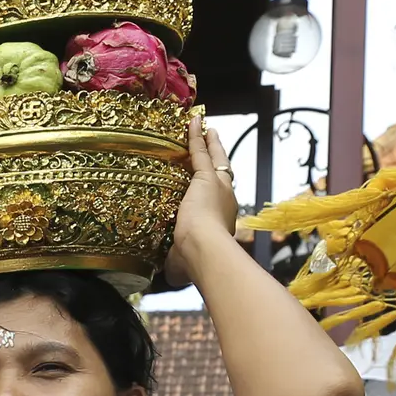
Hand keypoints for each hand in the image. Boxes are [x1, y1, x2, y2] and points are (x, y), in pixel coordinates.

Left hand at [165, 117, 240, 288]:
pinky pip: (200, 152)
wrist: (204, 251)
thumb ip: (178, 265)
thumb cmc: (195, 262)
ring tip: (206, 128)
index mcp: (222, 221)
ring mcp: (218, 188)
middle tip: (214, 143)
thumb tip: (170, 274)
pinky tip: (193, 121)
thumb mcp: (184, 265)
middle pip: (223, 174)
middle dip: (218, 160)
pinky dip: (196, 136)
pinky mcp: (205, 178)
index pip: (219, 202)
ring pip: (215, 160)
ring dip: (209, 143)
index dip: (215, 193)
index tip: (211, 186)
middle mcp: (226, 201)